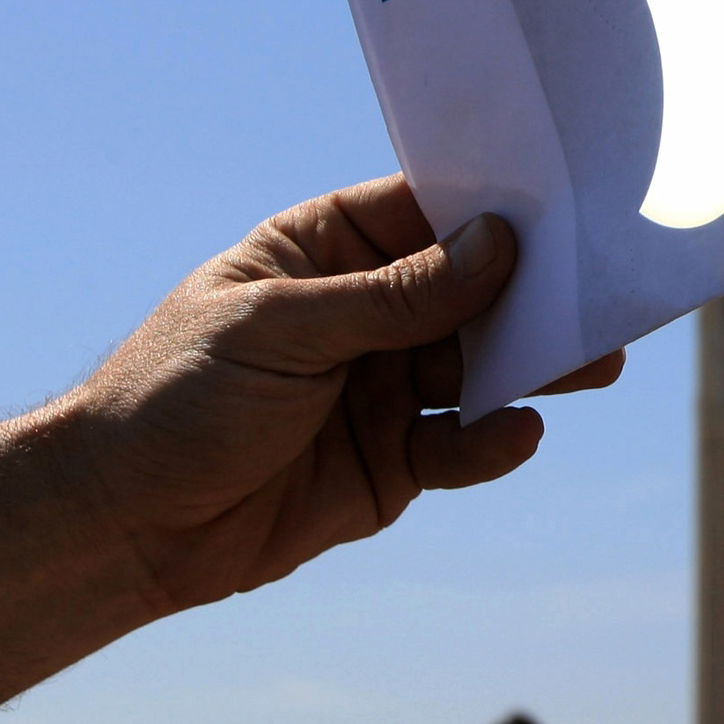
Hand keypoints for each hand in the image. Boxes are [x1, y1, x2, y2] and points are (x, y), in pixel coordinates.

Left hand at [65, 174, 623, 613]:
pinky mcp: (394, 464)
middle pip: (471, 291)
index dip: (491, 206)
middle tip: (602, 288)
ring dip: (536, 364)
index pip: (425, 213)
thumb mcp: (283, 329)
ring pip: (481, 367)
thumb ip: (395, 295)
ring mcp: (384, 388)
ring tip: (595, 362)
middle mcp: (366, 315)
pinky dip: (493, 440)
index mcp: (327, 252)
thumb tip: (497, 244)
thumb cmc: (175, 396)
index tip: (565, 198)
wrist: (121, 525)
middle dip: (534, 290)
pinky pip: (460, 445)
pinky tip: (519, 432)